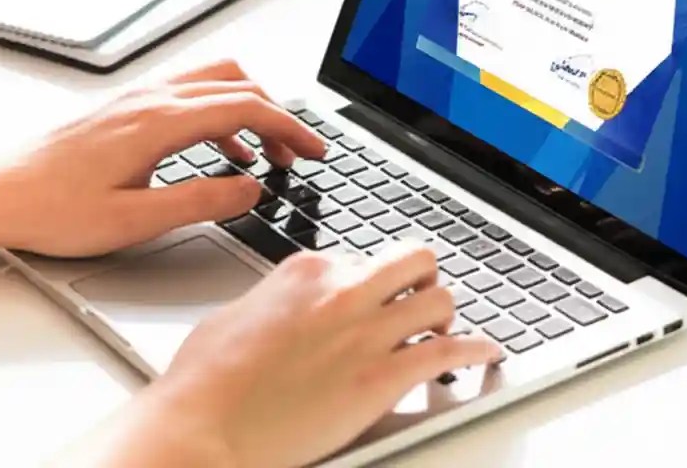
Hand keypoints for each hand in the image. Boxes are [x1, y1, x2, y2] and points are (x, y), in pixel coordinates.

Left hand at [0, 60, 325, 257]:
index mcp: (159, 122)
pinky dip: (221, 114)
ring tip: (267, 153)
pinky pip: (190, 95)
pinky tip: (221, 150)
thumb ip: (202, 201)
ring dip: (250, 110)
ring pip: (215, 82)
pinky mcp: (126, 109)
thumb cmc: (50, 207)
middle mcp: (151, 100)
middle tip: (299, 154)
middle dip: (279, 116)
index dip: (290, 128)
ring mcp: (137, 100)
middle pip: (238, 84)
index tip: (314, 151)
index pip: (247, 106)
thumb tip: (251, 189)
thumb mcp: (136, 220)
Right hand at [116, 247, 502, 466]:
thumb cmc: (203, 385)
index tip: (375, 299)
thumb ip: (271, 303)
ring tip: (444, 333)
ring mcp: (366, 332)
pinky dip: (475, 350)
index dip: (371, 284)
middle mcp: (343, 291)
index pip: (362, 259)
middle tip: (421, 300)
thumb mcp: (232, 317)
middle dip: (422, 279)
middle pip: (414, 261)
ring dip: (446, 317)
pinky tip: (485, 353)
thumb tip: (282, 310)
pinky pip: (450, 351)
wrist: (201, 428)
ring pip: (439, 300)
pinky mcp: (383, 378)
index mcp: (305, 272)